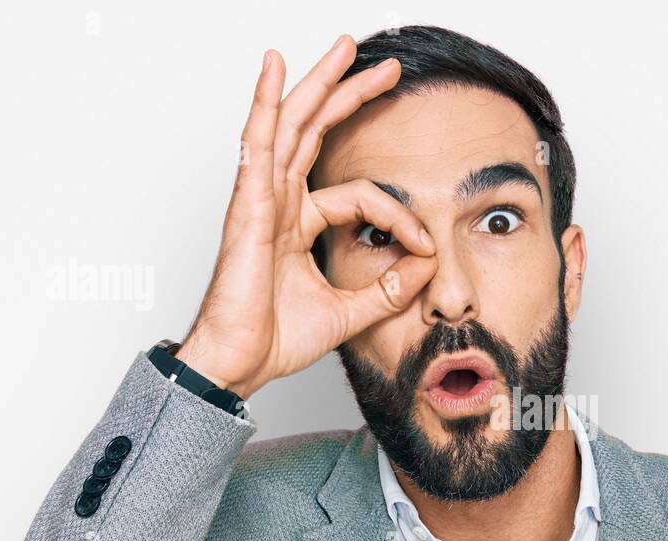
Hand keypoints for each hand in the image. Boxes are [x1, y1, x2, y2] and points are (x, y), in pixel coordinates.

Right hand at [176, 37, 437, 398]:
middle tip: (385, 66)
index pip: (362, 197)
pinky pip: (258, 144)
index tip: (426, 245)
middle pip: (317, 133)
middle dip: (350, 95)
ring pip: (292, 125)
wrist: (240, 365)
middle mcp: (279, 203)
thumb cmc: (275, 339)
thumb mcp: (351, 312)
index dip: (400, 216)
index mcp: (298, 223)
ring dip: (318, 83)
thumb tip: (427, 264)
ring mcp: (260, 200)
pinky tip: (274, 69)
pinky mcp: (247, 207)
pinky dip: (266, 103)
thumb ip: (389, 289)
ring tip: (343, 47)